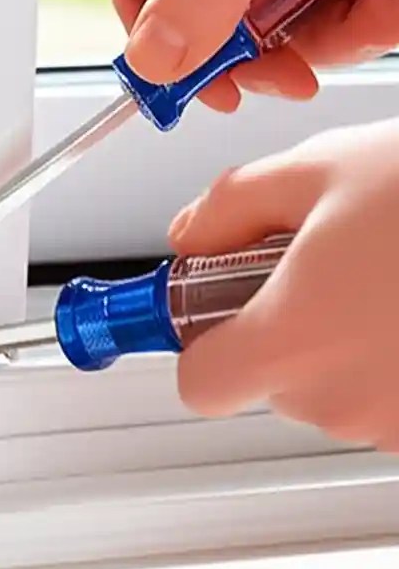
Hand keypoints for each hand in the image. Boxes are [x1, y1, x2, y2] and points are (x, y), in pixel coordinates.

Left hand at [169, 118, 398, 449]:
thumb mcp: (322, 168)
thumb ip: (230, 206)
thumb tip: (190, 233)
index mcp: (291, 339)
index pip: (201, 385)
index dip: (205, 344)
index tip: (217, 312)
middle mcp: (345, 399)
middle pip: (275, 385)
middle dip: (291, 330)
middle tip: (333, 269)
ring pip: (343, 394)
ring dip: (357, 346)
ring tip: (396, 279)